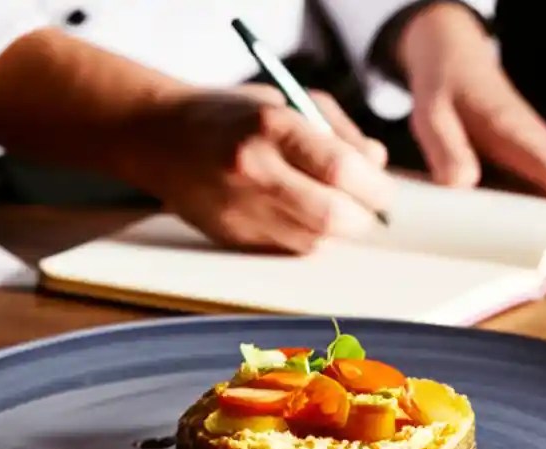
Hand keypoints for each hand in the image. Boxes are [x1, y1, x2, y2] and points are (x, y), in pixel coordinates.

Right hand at [124, 84, 393, 252]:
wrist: (161, 136)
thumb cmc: (236, 115)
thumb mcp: (290, 102)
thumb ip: (340, 132)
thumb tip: (378, 166)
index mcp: (271, 126)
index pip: (341, 170)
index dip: (375, 188)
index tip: (383, 191)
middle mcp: (253, 170)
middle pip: (330, 217)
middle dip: (361, 219)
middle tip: (367, 210)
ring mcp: (238, 208)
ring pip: (312, 242)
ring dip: (334, 232)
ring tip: (330, 208)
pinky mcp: (230, 236)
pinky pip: (286, 250)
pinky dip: (305, 238)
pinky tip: (299, 217)